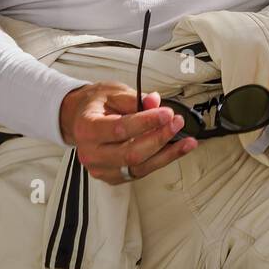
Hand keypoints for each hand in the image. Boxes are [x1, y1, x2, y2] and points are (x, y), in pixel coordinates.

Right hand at [59, 81, 195, 183]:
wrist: (80, 120)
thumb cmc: (97, 105)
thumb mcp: (113, 92)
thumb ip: (135, 99)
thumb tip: (155, 102)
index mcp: (87, 128)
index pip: (119, 129)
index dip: (146, 122)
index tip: (167, 113)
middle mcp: (91, 153)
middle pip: (130, 154)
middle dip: (159, 138)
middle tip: (177, 122)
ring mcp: (101, 169)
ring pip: (138, 167)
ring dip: (167, 154)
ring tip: (187, 141)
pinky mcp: (114, 176)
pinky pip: (141, 172)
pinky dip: (161, 160)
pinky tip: (177, 149)